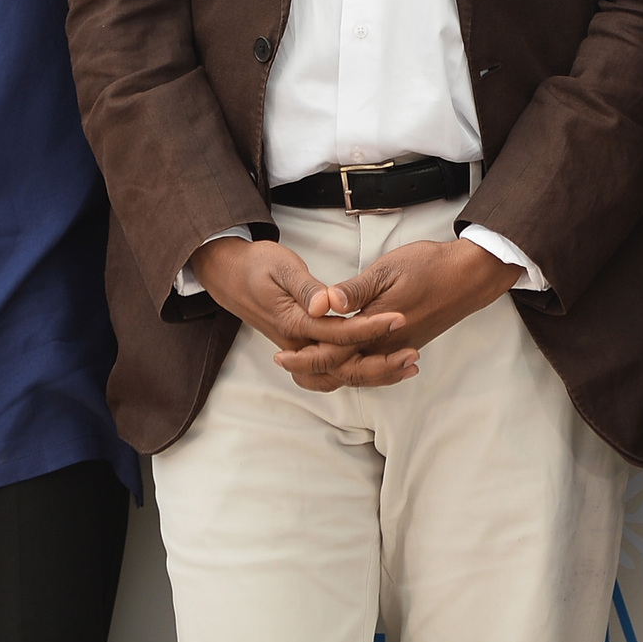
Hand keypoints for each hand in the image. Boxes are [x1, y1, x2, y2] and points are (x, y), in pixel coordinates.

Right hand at [189, 236, 419, 390]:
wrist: (229, 274)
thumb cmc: (256, 265)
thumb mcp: (280, 266)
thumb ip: (305, 288)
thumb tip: (325, 305)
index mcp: (294, 324)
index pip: (339, 333)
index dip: (371, 327)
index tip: (399, 318)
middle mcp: (298, 344)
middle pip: (342, 368)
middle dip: (380, 364)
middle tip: (413, 355)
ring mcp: (300, 349)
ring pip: (339, 376)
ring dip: (374, 374)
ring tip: (407, 366)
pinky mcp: (305, 347)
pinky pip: (334, 370)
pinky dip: (360, 372)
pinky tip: (383, 364)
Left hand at [273, 240, 520, 391]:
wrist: (470, 276)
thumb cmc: (430, 267)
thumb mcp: (387, 270)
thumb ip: (354, 291)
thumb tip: (322, 303)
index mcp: (377, 330)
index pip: (333, 352)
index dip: (305, 356)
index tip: (281, 355)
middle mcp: (387, 347)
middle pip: (344, 368)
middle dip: (312, 369)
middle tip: (285, 364)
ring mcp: (398, 349)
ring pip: (360, 371)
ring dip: (333, 371)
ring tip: (309, 366)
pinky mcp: (407, 345)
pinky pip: (377, 366)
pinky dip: (357, 370)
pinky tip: (348, 363)